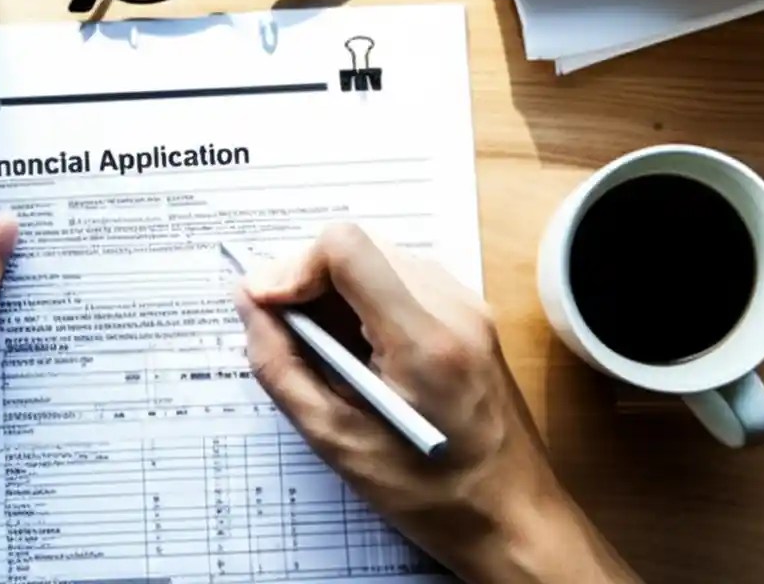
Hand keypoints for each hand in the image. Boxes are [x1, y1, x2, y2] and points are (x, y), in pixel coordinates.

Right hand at [235, 224, 639, 583]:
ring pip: (377, 258)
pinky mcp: (469, 316)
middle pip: (358, 246)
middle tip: (283, 331)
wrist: (514, 517)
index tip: (266, 305)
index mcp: (425, 340)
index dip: (291, 268)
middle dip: (307, 280)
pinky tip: (356, 353)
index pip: (346, 248)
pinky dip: (363, 302)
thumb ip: (281, 367)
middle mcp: (454, 308)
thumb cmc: (434, 496)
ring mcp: (468, 307)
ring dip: (335, 293)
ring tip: (322, 352)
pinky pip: (400, 281)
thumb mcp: (337, 441)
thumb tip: (250, 307)